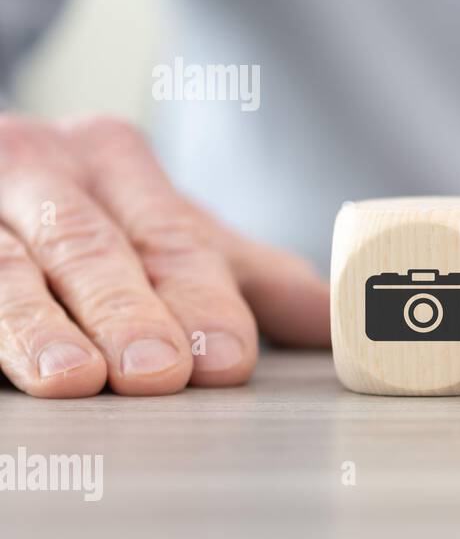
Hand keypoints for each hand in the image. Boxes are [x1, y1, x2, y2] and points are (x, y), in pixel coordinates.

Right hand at [0, 115, 329, 397]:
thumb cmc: (91, 214)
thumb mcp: (171, 234)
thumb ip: (253, 279)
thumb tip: (345, 320)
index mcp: (114, 159)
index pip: (169, 236)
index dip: (200, 300)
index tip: (227, 358)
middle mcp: (41, 168)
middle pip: (90, 247)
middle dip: (126, 312)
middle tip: (158, 372)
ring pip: (5, 267)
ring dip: (36, 326)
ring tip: (71, 379)